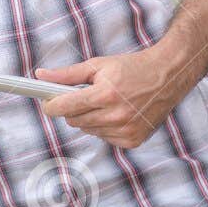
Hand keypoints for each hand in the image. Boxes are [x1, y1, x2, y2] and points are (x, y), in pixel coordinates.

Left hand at [36, 46, 183, 149]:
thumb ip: (67, 74)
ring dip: (89, 118)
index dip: (51, 105)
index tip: (46, 102)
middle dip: (72, 109)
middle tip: (82, 96)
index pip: (65, 107)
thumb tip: (40, 76)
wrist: (167, 76)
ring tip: (105, 102)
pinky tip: (117, 113)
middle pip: (74, 121)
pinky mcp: (133, 141)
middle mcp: (115, 116)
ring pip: (88, 130)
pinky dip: (105, 127)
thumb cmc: (131, 67)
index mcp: (105, 94)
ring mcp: (125, 131)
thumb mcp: (98, 65)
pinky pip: (104, 138)